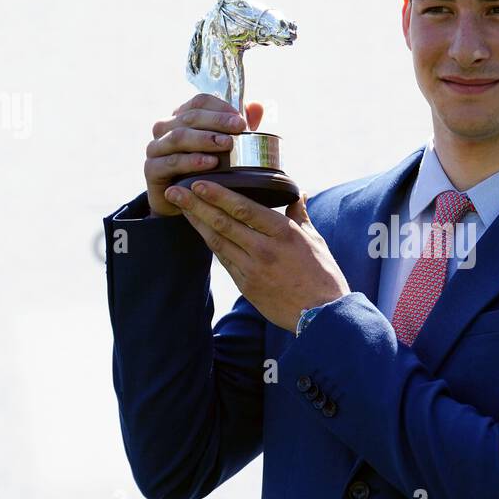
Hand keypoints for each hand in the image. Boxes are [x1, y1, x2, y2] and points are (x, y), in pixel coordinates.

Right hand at [143, 93, 262, 216]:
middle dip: (217, 121)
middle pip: (190, 117)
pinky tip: (209, 163)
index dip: (220, 107)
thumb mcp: (224, 148)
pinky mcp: (152, 169)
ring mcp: (156, 148)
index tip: (241, 118)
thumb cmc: (206, 170)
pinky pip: (171, 162)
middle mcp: (165, 129)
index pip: (199, 102)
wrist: (183, 203)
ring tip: (227, 144)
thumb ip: (236, 127)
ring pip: (179, 137)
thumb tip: (258, 106)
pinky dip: (191, 161)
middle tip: (239, 128)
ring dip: (205, 139)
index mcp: (181, 117)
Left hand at [165, 178, 350, 333]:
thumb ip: (300, 215)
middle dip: (196, 205)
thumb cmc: (323, 274)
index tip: (200, 183)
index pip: (244, 209)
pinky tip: (200, 231)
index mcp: (283, 234)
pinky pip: (224, 260)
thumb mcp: (315, 240)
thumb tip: (299, 194)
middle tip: (175, 191)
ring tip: (181, 207)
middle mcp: (264, 250)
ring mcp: (253, 269)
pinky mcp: (246, 286)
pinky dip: (211, 244)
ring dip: (197, 223)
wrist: (321, 314)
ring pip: (218, 241)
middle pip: (223, 223)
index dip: (219, 196)